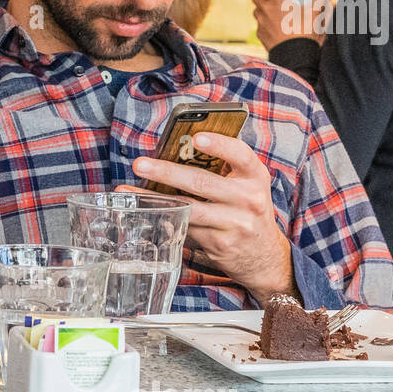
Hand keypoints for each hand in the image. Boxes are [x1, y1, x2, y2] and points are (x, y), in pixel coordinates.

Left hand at [123, 132, 296, 304]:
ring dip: (154, 199)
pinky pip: (186, 227)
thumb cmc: (246, 210)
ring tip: (128, 191)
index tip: (196, 137)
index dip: (219, 145)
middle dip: (166, 172)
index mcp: (254, 176)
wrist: (263, 254)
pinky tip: (144, 212)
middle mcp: (248, 199)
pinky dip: (163, 218)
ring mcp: (234, 223)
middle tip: (140, 165)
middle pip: (202, 182)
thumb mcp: (246, 185)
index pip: (240, 155)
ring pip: (188, 208)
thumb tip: (176, 149)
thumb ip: (222, 168)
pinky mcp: (219, 243)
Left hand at [252, 0, 328, 49]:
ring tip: (272, 11)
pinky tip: (273, 26)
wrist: (296, 56)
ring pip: (256, 12)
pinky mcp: (261, 36)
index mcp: (276, 1)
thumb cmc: (306, 32)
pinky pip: (260, 26)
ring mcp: (261, 24)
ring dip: (261, 9)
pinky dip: (264, 23)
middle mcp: (265, 11)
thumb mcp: (316, 12)